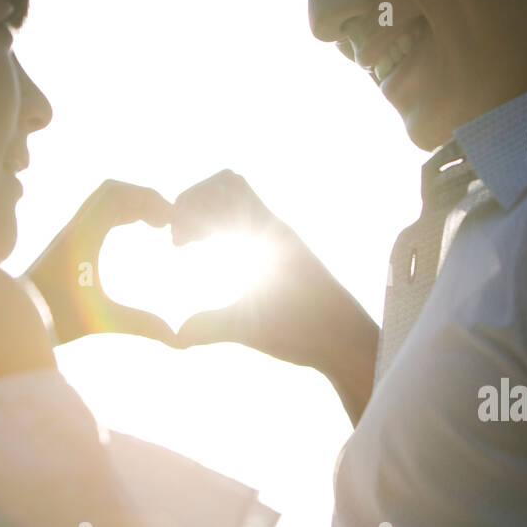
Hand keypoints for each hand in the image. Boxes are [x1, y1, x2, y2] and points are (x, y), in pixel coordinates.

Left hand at [24, 180, 175, 345]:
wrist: (13, 320)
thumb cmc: (54, 319)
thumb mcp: (102, 320)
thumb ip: (141, 325)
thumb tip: (178, 340)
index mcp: (83, 236)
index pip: (117, 194)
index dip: (148, 199)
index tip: (170, 221)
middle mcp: (74, 228)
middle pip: (112, 190)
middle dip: (144, 198)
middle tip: (166, 221)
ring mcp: (69, 234)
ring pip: (104, 200)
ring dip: (132, 205)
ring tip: (156, 225)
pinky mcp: (67, 244)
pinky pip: (97, 214)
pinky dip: (120, 214)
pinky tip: (134, 233)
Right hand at [170, 170, 378, 384]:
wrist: (350, 342)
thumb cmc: (308, 332)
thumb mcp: (253, 330)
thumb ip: (211, 327)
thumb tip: (176, 334)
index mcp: (267, 234)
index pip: (223, 190)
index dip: (190, 207)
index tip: (176, 242)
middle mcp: (275, 227)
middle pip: (228, 185)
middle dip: (195, 202)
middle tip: (179, 239)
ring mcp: (281, 238)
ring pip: (239, 201)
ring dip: (209, 212)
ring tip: (190, 245)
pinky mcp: (285, 253)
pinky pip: (248, 221)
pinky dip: (224, 227)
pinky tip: (215, 255)